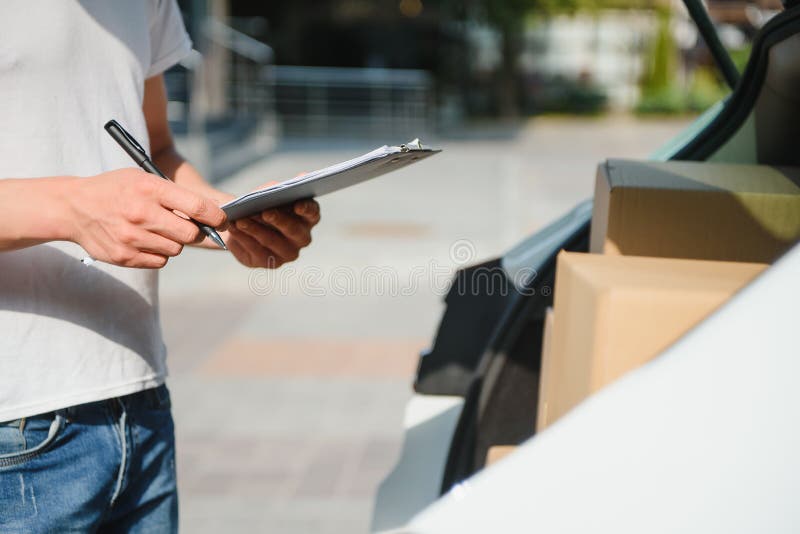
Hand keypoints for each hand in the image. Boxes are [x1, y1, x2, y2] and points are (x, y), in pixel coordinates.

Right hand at [68, 168, 225, 267]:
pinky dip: (159, 253)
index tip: (222, 220)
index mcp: (149, 189)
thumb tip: (211, 213)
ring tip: (158, 230)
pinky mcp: (125, 256)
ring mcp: (132, 237)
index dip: (217, 216)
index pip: (198, 207)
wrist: (74, 207)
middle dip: (196, 232)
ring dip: (174, 242)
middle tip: (189, 227)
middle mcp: (141, 213)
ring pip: (177, 249)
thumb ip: (174, 194)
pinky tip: (146, 241)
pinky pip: (160, 261)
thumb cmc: (116, 189)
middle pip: (191, 234)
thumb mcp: (142, 178)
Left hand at [226, 198, 320, 268]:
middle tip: (265, 212)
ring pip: (271, 241)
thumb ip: (274, 189)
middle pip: (293, 230)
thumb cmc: (259, 204)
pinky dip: (243, 238)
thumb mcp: (267, 193)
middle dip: (279, 220)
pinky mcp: (269, 262)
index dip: (307, 209)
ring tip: (240, 220)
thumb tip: (274, 188)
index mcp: (308, 217)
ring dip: (255, 229)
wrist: (241, 222)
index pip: (313, 213)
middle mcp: (302, 237)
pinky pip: (256, 251)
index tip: (298, 204)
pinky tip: (233, 228)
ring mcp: (288, 253)